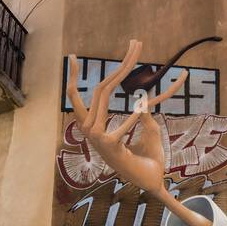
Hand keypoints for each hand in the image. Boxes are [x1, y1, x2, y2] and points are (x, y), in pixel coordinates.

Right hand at [67, 40, 187, 198]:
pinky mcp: (109, 146)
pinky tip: (143, 102)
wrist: (152, 182)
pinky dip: (134, 115)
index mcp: (94, 127)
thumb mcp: (149, 129)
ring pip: (104, 97)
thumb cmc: (148, 157)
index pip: (79, 98)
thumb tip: (143, 97)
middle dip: (121, 65)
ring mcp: (97, 138)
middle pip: (101, 89)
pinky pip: (121, 124)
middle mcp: (91, 130)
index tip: (75, 58)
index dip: (75, 78)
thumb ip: (144, 114)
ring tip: (137, 54)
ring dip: (123, 72)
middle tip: (136, 42)